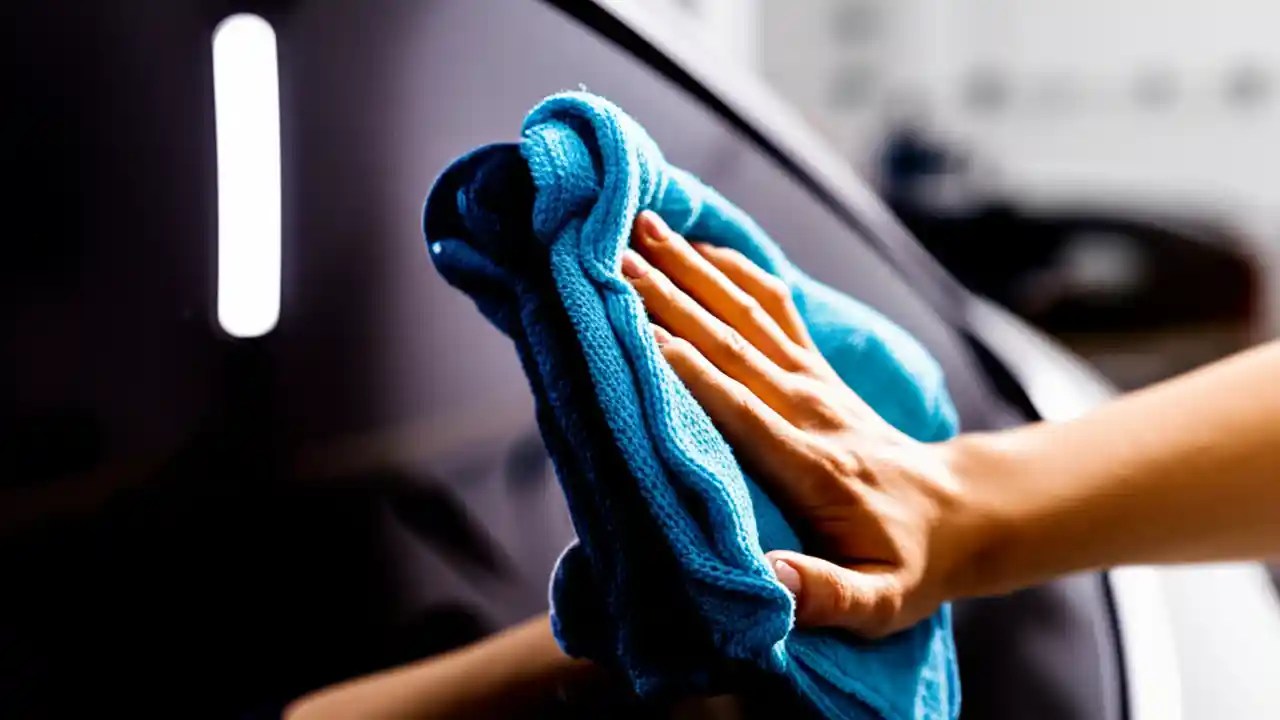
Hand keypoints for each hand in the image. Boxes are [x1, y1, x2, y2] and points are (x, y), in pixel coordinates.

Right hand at [623, 211, 991, 637]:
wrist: (956, 513)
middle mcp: (809, 409)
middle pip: (731, 346)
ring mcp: (813, 382)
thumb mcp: (879, 601)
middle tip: (617, 260)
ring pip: (746, 314)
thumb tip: (771, 582)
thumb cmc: (904, 563)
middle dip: (672, 301)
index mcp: (812, 465)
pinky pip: (773, 306)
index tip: (640, 331)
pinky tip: (699, 244)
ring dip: (693, 270)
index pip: (742, 409)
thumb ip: (827, 595)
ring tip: (644, 229)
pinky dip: (736, 270)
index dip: (691, 371)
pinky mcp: (814, 368)